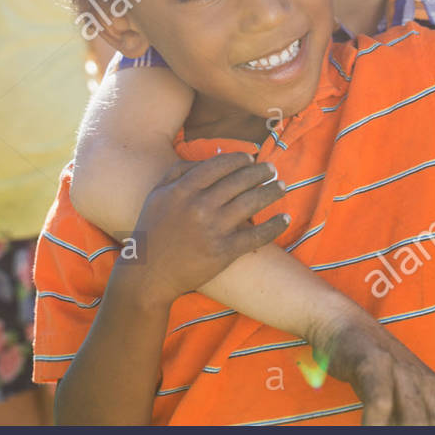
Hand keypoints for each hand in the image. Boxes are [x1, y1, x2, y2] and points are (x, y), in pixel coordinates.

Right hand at [129, 154, 290, 307]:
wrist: (149, 275)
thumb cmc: (152, 232)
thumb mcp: (157, 195)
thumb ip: (177, 172)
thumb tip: (206, 160)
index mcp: (183, 190)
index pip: (219, 165)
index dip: (239, 160)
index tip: (251, 159)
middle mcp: (200, 206)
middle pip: (240, 181)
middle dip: (261, 172)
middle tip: (272, 170)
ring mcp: (214, 229)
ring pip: (252, 203)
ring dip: (272, 192)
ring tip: (282, 187)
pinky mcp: (224, 251)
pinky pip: (256, 235)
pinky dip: (274, 226)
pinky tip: (285, 219)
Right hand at [308, 305, 434, 425]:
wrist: (347, 325)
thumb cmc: (379, 372)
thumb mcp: (409, 399)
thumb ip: (426, 421)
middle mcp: (429, 385)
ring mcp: (403, 372)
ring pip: (416, 421)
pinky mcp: (375, 364)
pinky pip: (380, 401)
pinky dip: (377, 424)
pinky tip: (371, 434)